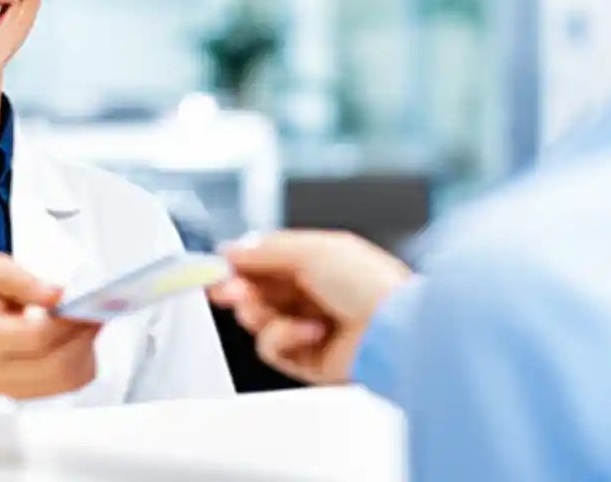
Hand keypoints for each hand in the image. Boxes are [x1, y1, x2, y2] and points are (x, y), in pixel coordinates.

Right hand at [0, 253, 101, 399]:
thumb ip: (25, 282)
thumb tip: (59, 296)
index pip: (36, 337)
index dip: (68, 322)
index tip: (85, 303)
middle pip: (55, 367)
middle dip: (84, 340)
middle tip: (96, 314)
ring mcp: (4, 386)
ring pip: (64, 381)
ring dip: (86, 352)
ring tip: (87, 324)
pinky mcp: (20, 392)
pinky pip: (63, 386)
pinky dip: (79, 363)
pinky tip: (77, 339)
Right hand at [209, 230, 409, 384]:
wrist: (395, 331)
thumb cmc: (368, 284)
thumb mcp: (312, 249)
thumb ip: (266, 249)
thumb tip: (232, 249)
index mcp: (320, 262)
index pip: (267, 262)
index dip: (239, 264)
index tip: (215, 267)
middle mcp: (315, 295)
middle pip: (259, 292)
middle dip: (239, 289)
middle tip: (225, 290)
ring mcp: (311, 328)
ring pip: (259, 321)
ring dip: (257, 314)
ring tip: (266, 310)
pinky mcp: (308, 360)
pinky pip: (273, 348)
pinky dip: (284, 338)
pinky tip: (310, 331)